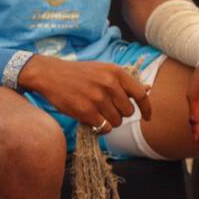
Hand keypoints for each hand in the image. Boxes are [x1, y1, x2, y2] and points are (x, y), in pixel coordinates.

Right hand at [18, 54, 151, 134]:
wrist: (50, 74)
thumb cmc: (78, 73)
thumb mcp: (103, 70)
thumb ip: (124, 81)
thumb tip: (148, 89)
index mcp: (116, 72)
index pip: (141, 95)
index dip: (147, 108)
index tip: (148, 118)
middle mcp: (109, 84)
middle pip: (128, 111)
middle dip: (120, 114)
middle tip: (107, 110)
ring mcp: (97, 98)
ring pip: (117, 121)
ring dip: (109, 122)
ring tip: (97, 114)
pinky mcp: (85, 111)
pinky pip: (103, 128)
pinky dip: (100, 127)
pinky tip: (91, 120)